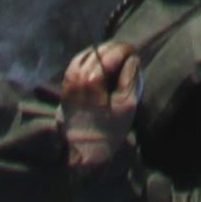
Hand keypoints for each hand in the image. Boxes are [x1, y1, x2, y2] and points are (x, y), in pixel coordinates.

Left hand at [58, 40, 138, 173]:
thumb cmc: (108, 130)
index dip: (126, 50)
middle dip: (114, 50)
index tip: (135, 53)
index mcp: (92, 79)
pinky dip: (90, 60)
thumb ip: (131, 77)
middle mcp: (76, 75)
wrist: (84, 151)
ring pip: (87, 54)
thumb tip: (132, 58)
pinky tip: (100, 67)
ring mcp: (68, 80)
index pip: (112, 53)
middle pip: (99, 51)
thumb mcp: (127, 105)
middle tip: (127, 55)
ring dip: (102, 54)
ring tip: (115, 60)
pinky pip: (78, 63)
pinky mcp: (65, 86)